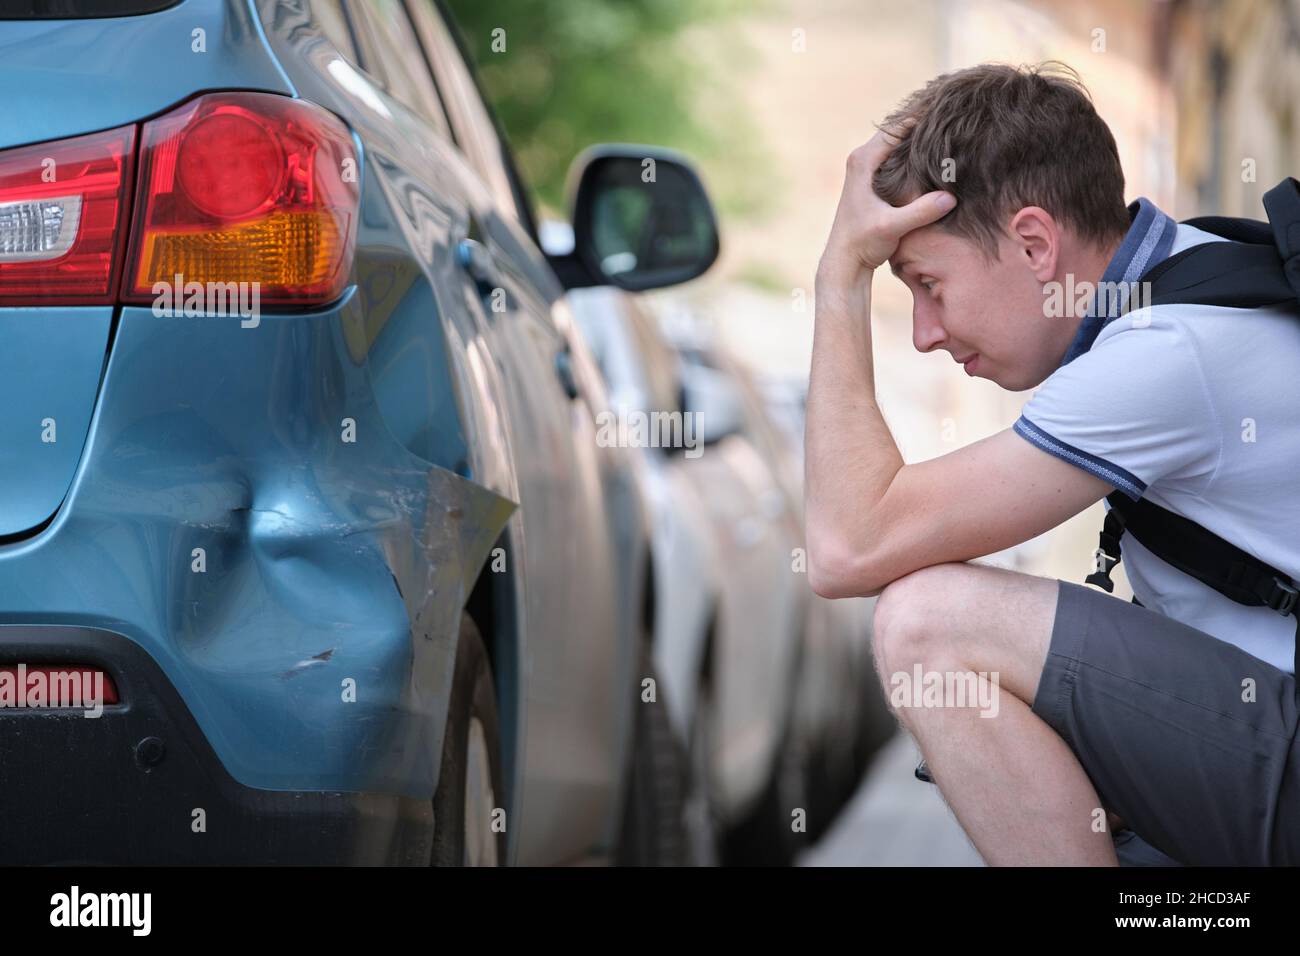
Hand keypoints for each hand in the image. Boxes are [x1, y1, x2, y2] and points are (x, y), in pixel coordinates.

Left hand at [821, 128, 956, 278]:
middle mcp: (862, 158)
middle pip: (899, 131)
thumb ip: (921, 211)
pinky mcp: (872, 179)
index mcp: (864, 161)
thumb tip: (951, 197)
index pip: (898, 126)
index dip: (923, 118)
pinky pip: (897, 157)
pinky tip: (936, 157)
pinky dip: (915, 155)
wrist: (845, 260)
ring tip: (950, 134)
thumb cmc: (863, 243)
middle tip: (954, 122)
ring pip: (898, 143)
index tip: (949, 113)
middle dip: (924, 126)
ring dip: (920, 140)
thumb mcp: (892, 227)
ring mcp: (866, 167)